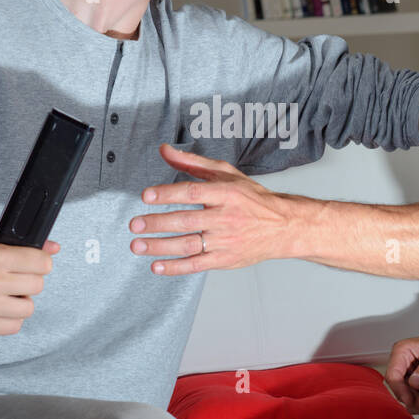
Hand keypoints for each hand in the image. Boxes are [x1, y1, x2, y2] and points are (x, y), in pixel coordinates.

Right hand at [0, 225, 58, 334]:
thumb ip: (20, 242)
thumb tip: (54, 247)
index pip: (42, 263)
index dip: (40, 262)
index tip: (33, 263)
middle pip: (38, 285)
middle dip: (29, 280)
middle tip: (14, 278)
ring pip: (28, 308)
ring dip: (20, 301)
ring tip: (5, 294)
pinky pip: (13, 326)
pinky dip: (9, 318)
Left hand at [129, 144, 294, 274]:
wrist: (283, 227)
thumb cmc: (252, 199)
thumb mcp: (226, 174)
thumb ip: (193, 163)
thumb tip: (164, 150)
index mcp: (226, 194)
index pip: (193, 192)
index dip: (168, 194)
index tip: (147, 196)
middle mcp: (226, 218)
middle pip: (187, 221)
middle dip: (158, 223)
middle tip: (135, 224)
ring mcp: (225, 241)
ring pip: (189, 245)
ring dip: (160, 247)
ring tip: (138, 245)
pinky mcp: (225, 259)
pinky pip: (197, 265)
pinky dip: (176, 267)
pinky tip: (157, 266)